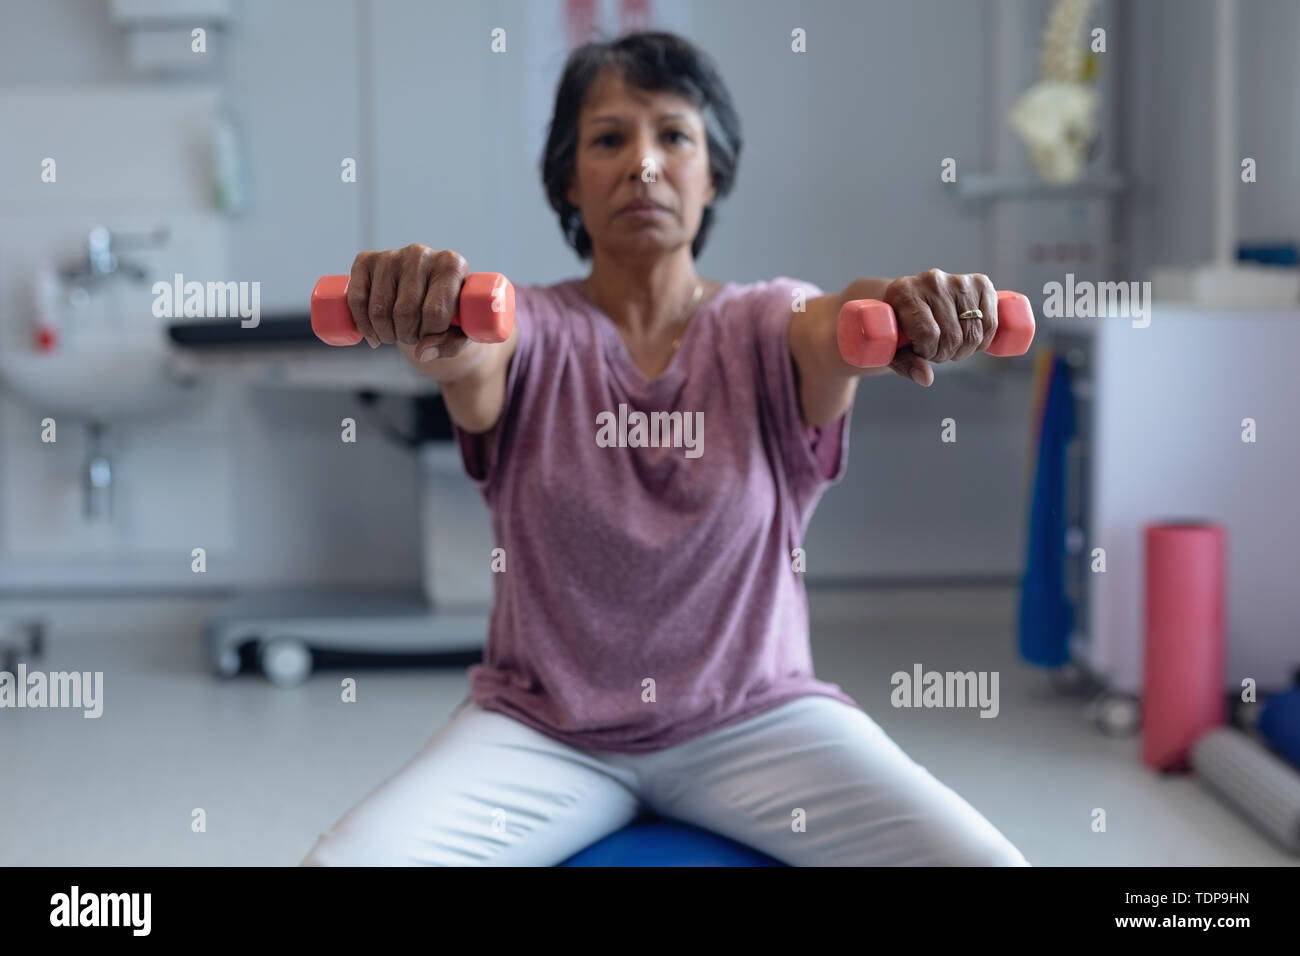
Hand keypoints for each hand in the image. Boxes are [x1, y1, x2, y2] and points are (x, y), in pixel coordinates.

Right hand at [345, 244, 473, 361]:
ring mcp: (392, 255)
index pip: (435, 311)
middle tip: (412, 337)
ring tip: (396, 334)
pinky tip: (373, 334)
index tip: (431, 336)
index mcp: (451, 265)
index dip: (430, 335)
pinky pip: (357, 300)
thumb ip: (450, 345)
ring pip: (380, 310)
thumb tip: (421, 353)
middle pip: (405, 312)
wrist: (426, 292)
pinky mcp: (366, 260)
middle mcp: (421, 254)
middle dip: (407, 335)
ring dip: (386, 334)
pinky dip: (362, 324)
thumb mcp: (461, 332)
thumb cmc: (449, 314)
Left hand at [881, 268, 997, 386]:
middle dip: (946, 354)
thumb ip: (905, 364)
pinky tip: (970, 340)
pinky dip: (984, 340)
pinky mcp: (980, 283)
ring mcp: (958, 281)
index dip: (928, 352)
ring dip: (964, 350)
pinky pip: (991, 322)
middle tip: (937, 351)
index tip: (921, 352)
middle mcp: (932, 281)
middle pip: (952, 336)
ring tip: (951, 345)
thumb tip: (926, 378)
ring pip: (973, 333)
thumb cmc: (898, 325)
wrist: (912, 297)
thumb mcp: (893, 346)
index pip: (928, 333)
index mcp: (904, 292)